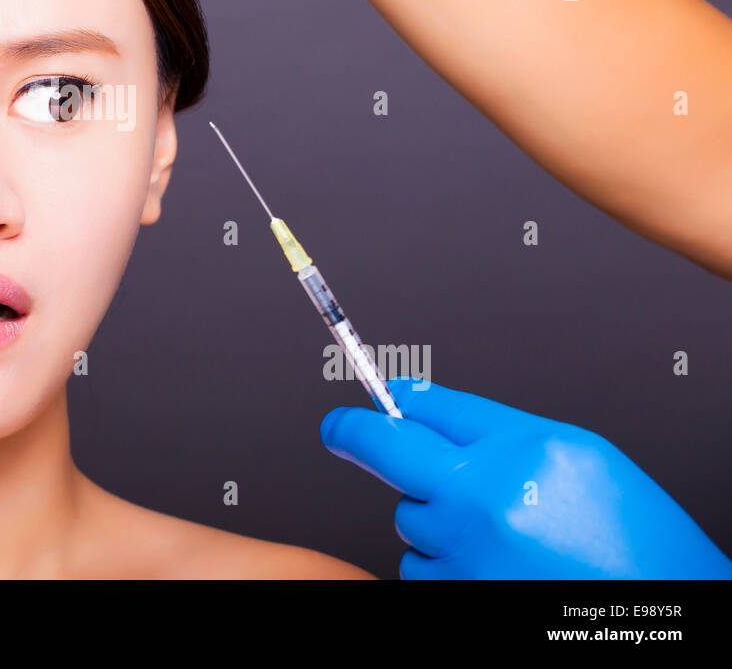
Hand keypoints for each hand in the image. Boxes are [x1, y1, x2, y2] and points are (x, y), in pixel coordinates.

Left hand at [320, 378, 731, 578]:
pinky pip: (420, 568)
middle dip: (356, 435)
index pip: (428, 409)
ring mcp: (471, 557)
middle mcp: (488, 502)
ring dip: (432, 518)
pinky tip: (492, 562)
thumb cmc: (635, 538)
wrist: (670, 610)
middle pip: (389, 452)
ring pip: (407, 519)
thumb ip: (490, 426)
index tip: (358, 399)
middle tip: (338, 429)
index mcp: (523, 452)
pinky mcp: (462, 596)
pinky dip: (442, 562)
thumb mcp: (576, 454)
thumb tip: (414, 400)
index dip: (384, 401)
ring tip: (498, 529)